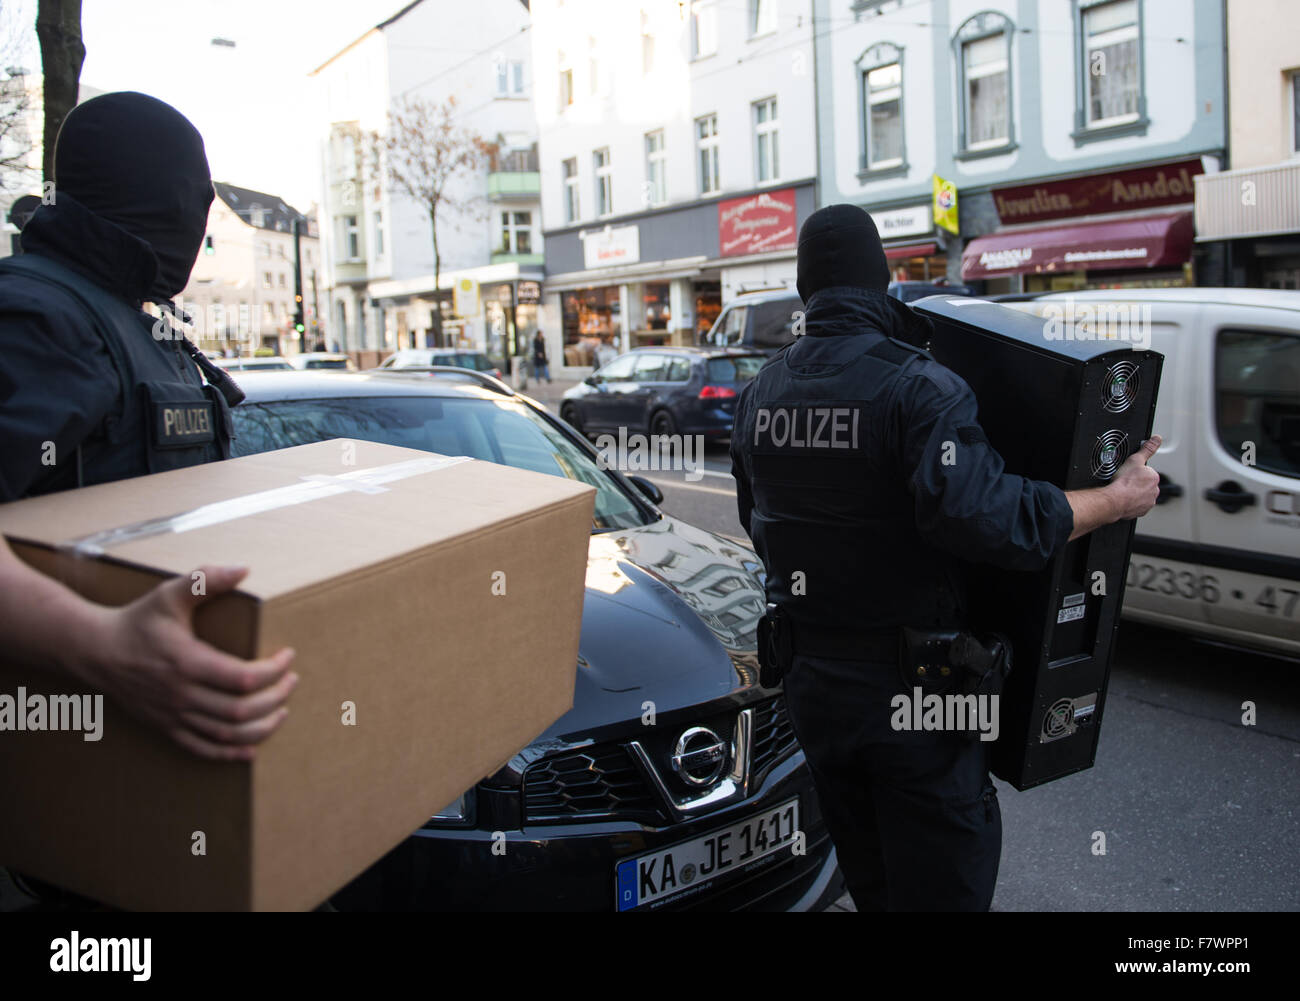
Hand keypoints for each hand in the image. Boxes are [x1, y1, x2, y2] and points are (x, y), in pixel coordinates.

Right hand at [82, 566, 296, 760]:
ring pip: (226, 735)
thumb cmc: (138, 621)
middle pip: (241, 710)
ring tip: (282, 711)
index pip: (243, 678)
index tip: (288, 656)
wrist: (96, 651)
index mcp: (187, 663)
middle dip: (276, 698)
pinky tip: (252, 748)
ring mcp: (173, 715)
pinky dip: (230, 753)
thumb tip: (244, 570)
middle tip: (292, 681)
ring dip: (262, 727)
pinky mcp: (166, 727)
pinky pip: (202, 749)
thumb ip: (206, 580)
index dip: (274, 671)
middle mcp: (181, 695)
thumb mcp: (170, 594)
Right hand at [1108, 435, 1162, 520]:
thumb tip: (1157, 439)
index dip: (1137, 473)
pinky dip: (1132, 503)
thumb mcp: (1135, 459)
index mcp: (1154, 477)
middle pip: (1145, 485)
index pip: (1147, 473)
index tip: (1130, 475)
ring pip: (1142, 496)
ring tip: (1124, 491)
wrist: (1115, 499)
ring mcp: (1148, 502)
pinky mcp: (1142, 511)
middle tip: (1126, 482)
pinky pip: (1138, 506)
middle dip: (1137, 484)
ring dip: (1135, 494)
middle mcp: (1154, 491)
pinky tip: (1124, 499)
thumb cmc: (1123, 482)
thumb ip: (1147, 449)